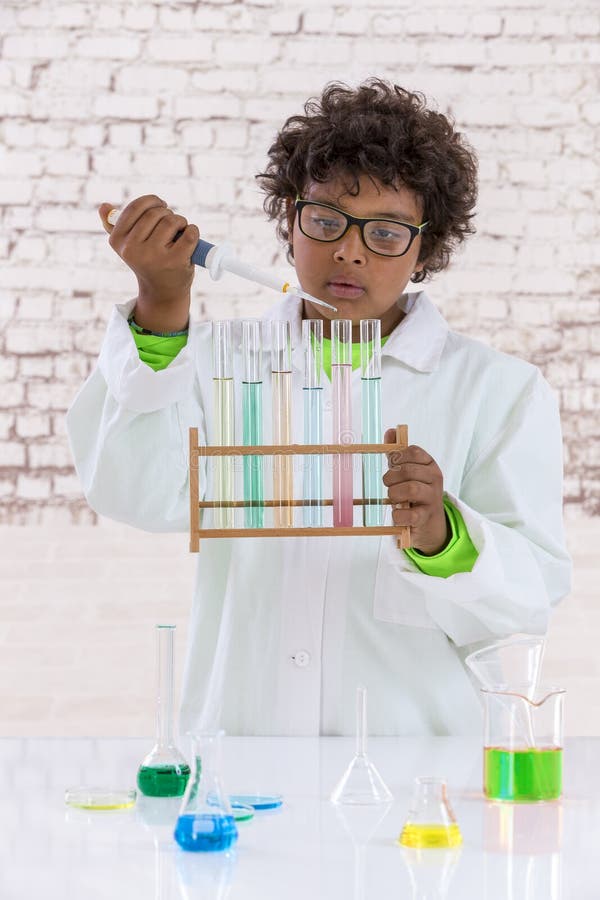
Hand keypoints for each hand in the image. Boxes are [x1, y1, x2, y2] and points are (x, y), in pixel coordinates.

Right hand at [98, 195, 198, 332]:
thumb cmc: (146, 262)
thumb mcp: (126, 246)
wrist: (161, 292)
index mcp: (117, 240)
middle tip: (171, 223)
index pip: (136, 207)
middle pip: (155, 213)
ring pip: (172, 220)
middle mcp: (132, 249)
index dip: (152, 201)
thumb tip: (103, 205)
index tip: (160, 205)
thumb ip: (113, 226)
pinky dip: (193, 230)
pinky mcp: (175, 261)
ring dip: (180, 221)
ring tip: (180, 230)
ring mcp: (154, 256)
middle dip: (167, 213)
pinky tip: (190, 235)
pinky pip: (189, 233)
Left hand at [382, 429, 448, 554]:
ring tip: (393, 497)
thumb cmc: (414, 492)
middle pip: (409, 470)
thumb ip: (397, 452)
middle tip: (388, 484)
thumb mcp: (406, 471)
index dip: (398, 457)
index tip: (392, 466)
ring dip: (394, 493)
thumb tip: (390, 431)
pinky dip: (399, 514)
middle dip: (391, 477)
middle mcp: (435, 479)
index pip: (414, 452)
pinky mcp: (426, 517)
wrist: (429, 522)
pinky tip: (397, 512)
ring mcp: (432, 498)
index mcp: (430, 464)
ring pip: (411, 489)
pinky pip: (410, 514)